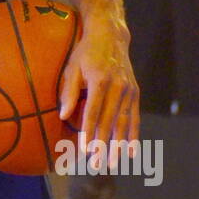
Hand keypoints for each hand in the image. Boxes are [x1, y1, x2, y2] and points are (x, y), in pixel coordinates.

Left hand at [59, 15, 139, 164]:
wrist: (111, 35)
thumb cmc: (86, 52)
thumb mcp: (73, 67)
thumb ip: (69, 91)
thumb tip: (63, 116)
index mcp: (100, 80)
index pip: (94, 112)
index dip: (90, 131)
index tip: (86, 149)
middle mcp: (118, 86)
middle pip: (110, 121)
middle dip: (104, 144)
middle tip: (97, 163)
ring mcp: (129, 90)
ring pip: (125, 122)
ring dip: (119, 145)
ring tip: (113, 163)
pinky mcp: (135, 92)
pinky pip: (135, 117)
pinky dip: (133, 135)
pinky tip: (131, 151)